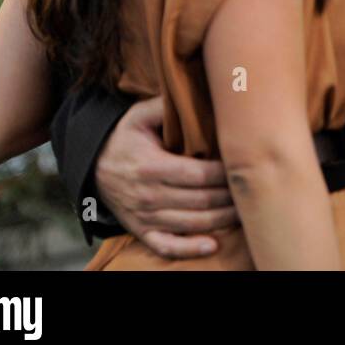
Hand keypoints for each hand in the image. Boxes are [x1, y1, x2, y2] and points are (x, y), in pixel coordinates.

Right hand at [94, 96, 236, 258]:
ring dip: (221, 220)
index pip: (199, 175)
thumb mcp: (138, 116)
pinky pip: (166, 246)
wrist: (91, 166)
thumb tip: (192, 94)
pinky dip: (189, 249)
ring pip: (191, 223)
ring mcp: (145, 216)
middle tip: (253, 189)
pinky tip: (212, 245)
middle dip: (230, 196)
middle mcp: (149, 195)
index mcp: (151, 166)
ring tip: (245, 212)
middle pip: (201, 200)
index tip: (245, 166)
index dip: (224, 174)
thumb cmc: (123, 139)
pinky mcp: (142, 231)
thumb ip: (164, 106)